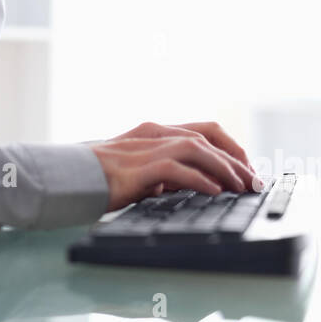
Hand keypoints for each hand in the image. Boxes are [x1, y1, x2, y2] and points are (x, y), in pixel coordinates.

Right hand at [88, 120, 260, 211]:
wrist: (67, 178)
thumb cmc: (99, 178)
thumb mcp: (139, 171)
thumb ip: (165, 174)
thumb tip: (197, 185)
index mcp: (155, 131)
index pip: (204, 130)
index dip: (230, 147)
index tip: (246, 168)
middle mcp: (154, 133)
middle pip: (207, 136)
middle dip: (235, 159)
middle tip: (253, 182)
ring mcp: (147, 147)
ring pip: (198, 147)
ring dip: (224, 167)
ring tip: (240, 187)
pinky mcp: (139, 166)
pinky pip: (178, 169)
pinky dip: (200, 179)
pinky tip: (215, 191)